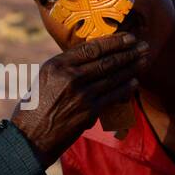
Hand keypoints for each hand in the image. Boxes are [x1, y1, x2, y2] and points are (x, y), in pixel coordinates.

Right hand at [9, 32, 149, 167]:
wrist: (30, 138)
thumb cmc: (34, 108)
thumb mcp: (45, 79)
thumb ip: (66, 68)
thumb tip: (91, 60)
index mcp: (56, 65)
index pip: (91, 48)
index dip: (113, 42)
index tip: (128, 37)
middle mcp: (69, 76)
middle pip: (106, 60)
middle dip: (128, 52)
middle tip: (144, 46)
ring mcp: (81, 94)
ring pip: (112, 77)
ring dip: (131, 67)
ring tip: (144, 60)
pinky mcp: (89, 111)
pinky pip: (113, 96)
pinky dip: (126, 88)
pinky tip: (134, 82)